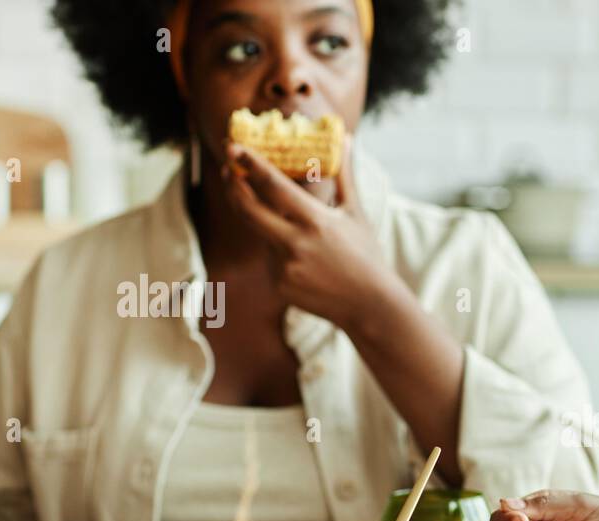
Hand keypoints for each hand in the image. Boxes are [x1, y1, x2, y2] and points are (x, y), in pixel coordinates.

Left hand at [222, 135, 412, 332]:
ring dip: (268, 224)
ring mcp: (284, 267)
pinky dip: (281, 253)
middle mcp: (295, 243)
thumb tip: (344, 137)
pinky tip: (307, 264)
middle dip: (232, 186)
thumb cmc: (367, 256)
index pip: (272, 186)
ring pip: (261, 234)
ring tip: (298, 232)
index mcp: (315, 221)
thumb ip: (344, 174)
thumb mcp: (356, 213)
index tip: (232, 146)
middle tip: (227, 169)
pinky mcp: (279, 285)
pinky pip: (270, 260)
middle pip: (247, 209)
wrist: (370, 306)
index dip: (249, 164)